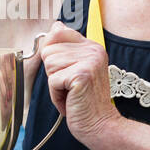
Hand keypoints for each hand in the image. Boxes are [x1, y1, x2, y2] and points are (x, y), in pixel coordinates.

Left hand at [38, 20, 121, 146]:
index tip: (66, 71)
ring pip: (49, 64)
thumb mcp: (76, 69)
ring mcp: (89, 62)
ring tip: (71, 93)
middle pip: (49, 50)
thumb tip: (56, 25)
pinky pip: (53, 81)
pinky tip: (71, 99)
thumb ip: (65, 48)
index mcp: (92, 46)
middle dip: (53, 71)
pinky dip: (57, 95)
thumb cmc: (85, 101)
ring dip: (55, 84)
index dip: (54, 54)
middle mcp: (93, 50)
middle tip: (70, 85)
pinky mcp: (82, 75)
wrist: (100, 125)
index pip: (58, 32)